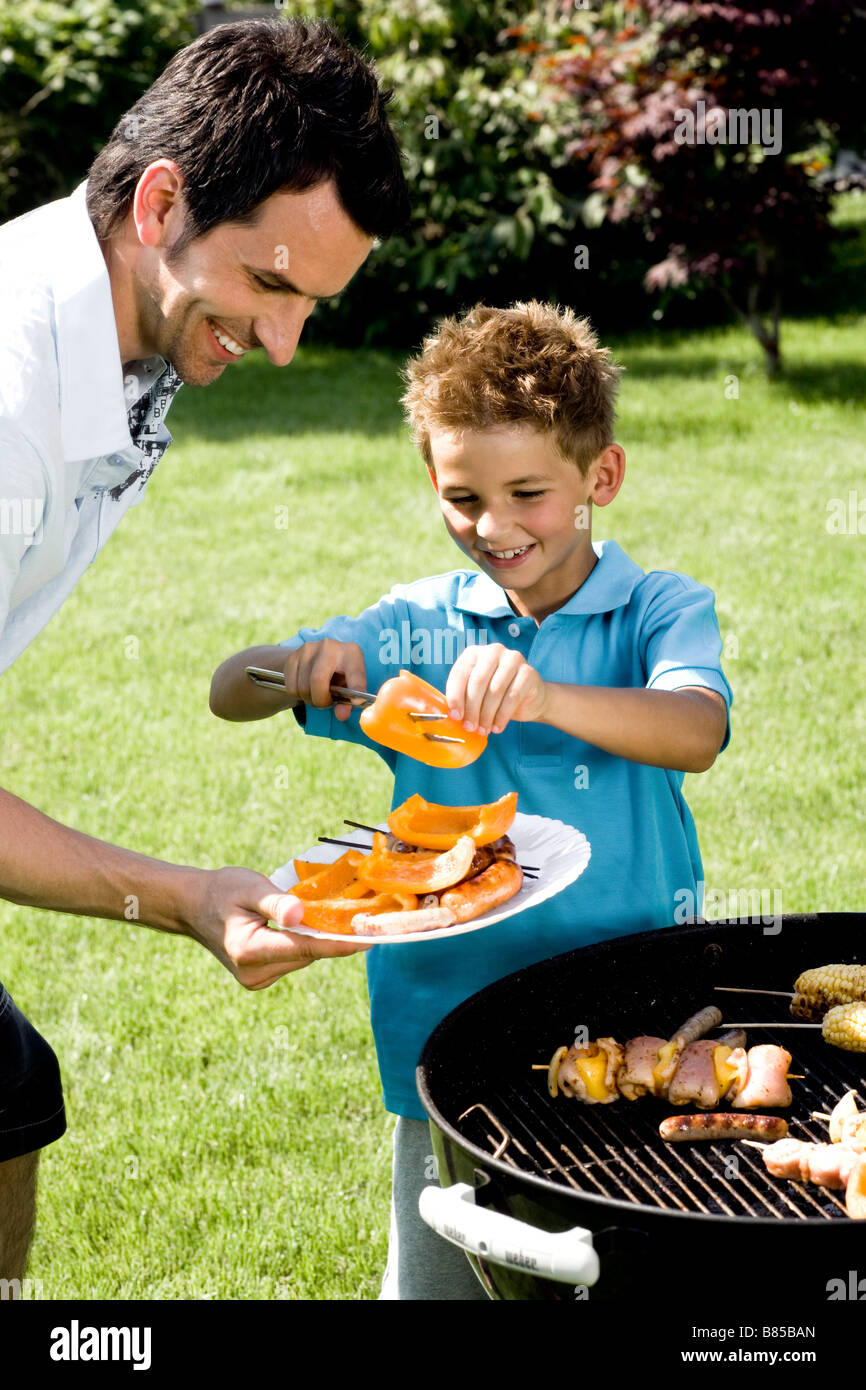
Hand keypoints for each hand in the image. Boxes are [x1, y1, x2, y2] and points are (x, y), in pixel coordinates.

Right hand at [185, 866, 368, 988]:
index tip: (370, 939)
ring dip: (319, 938)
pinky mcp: (262, 978)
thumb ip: (276, 903)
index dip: (340, 944)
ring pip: (304, 957)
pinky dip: (306, 943)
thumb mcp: (248, 887)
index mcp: (249, 950)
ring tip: (338, 915)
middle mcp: (254, 972)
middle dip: (334, 936)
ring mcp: (257, 979)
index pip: (305, 948)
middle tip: (364, 916)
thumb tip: (300, 914)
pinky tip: (310, 924)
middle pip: (308, 954)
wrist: (193, 907)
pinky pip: (296, 959)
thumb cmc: (221, 890)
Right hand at [281, 639, 366, 721]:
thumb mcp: (349, 686)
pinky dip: (298, 695)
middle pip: (317, 680)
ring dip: (309, 699)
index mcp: (351, 652)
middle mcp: (329, 646)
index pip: (355, 673)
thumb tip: (341, 715)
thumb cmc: (340, 674)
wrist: (319, 658)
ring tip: (317, 694)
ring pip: (302, 687)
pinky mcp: (292, 656)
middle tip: (326, 703)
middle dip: (321, 700)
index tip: (356, 702)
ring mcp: (308, 649)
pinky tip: (307, 688)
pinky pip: (291, 687)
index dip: (356, 689)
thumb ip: (348, 701)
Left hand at [445, 643, 548, 735]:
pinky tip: (497, 727)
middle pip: (478, 682)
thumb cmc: (496, 694)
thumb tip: (452, 715)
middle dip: (472, 708)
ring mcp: (512, 659)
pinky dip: (502, 716)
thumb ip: (463, 698)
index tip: (455, 716)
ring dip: (487, 714)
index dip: (455, 697)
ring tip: (483, 729)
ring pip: (495, 690)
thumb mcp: (476, 693)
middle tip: (470, 727)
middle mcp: (493, 651)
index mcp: (474, 653)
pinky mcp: (528, 672)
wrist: (529, 697)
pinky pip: (512, 697)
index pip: (460, 674)